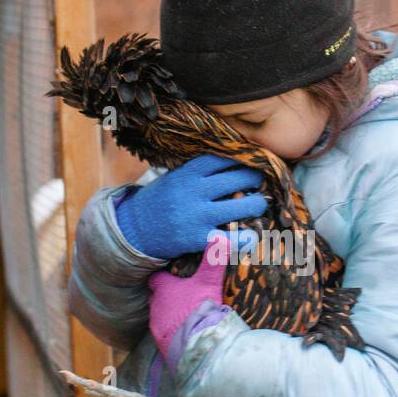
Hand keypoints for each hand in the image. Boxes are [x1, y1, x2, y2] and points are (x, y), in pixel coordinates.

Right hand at [113, 153, 267, 261]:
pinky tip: (252, 236)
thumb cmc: (161, 201)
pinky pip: (230, 239)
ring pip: (239, 206)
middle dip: (254, 178)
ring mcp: (197, 216)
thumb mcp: (174, 178)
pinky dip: (245, 238)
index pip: (221, 158)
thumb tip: (231, 162)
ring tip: (260, 203)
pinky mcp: (198, 239)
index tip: (253, 157)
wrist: (136, 230)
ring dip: (256, 204)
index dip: (242, 157)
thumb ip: (197, 171)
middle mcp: (194, 192)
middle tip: (261, 180)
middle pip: (235, 179)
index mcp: (187, 173)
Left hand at [148, 237, 226, 363]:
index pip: (156, 279)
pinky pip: (165, 335)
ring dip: (170, 316)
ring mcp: (158, 327)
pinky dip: (173, 334)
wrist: (197, 343)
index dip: (163, 278)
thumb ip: (213, 260)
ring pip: (160, 317)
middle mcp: (156, 307)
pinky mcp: (162, 344)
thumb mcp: (209, 281)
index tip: (171, 277)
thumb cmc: (200, 308)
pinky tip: (185, 335)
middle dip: (166, 297)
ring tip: (185, 317)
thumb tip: (220, 236)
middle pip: (157, 298)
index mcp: (164, 289)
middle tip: (180, 296)